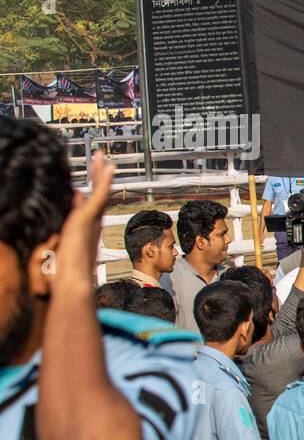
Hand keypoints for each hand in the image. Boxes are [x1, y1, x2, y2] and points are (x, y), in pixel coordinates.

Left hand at [53, 151, 114, 288]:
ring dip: (102, 173)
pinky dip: (105, 181)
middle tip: (100, 160)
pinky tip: (107, 168)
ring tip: (103, 158)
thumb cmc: (64, 273)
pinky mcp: (89, 218)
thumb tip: (60, 226)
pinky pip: (99, 196)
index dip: (89, 190)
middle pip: (97, 194)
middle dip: (98, 177)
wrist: (73, 282)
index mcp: (86, 230)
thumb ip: (62, 232)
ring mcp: (92, 220)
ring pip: (100, 192)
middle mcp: (93, 224)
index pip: (88, 204)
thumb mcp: (60, 248)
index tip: (88, 178)